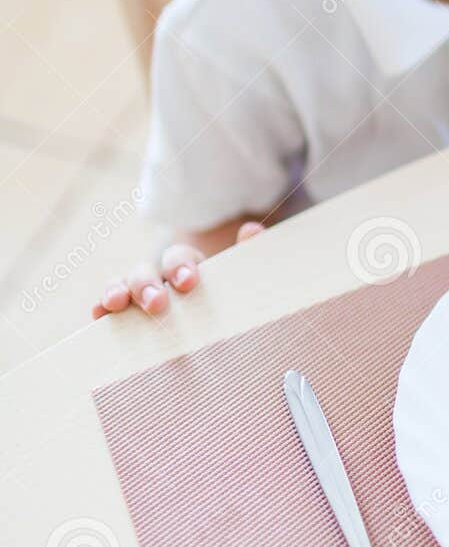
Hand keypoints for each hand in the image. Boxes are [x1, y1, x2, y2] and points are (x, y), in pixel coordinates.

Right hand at [91, 221, 264, 318]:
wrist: (212, 308)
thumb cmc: (224, 291)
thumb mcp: (237, 274)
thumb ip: (247, 253)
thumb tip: (252, 230)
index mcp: (187, 266)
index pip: (179, 258)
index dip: (181, 266)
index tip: (189, 282)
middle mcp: (158, 278)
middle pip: (146, 273)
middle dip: (148, 286)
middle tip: (157, 304)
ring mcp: (137, 296)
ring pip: (122, 287)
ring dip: (116, 291)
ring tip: (115, 304)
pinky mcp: (126, 315)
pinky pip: (108, 310)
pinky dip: (101, 310)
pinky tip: (97, 316)